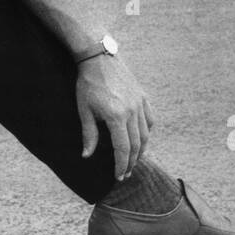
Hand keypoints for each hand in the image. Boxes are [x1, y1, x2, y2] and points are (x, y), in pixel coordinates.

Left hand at [76, 54, 154, 180]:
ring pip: (145, 134)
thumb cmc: (88, 84)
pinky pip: (150, 120)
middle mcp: (132, 111)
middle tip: (125, 173)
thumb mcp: (84, 110)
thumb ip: (88, 134)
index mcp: (117, 116)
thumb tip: (87, 155)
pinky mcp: (143, 97)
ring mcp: (140, 103)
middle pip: (137, 144)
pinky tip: (141, 140)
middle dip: (131, 162)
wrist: (99, 58)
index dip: (121, 165)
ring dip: (140, 151)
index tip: (119, 176)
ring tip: (133, 161)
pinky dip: (147, 133)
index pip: (123, 148)